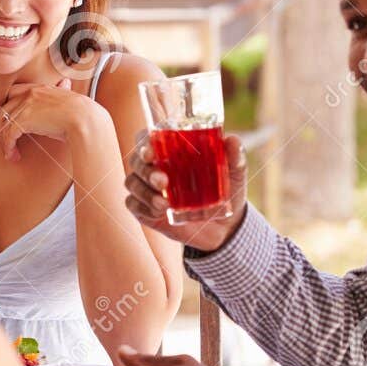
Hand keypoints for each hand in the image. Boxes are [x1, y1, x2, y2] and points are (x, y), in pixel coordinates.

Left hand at [0, 78, 98, 161]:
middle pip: (5, 108)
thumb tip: (65, 83)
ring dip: (5, 140)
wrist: (84, 119)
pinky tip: (13, 155)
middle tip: (8, 140)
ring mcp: (25, 105)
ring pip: (4, 122)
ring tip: (10, 153)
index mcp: (39, 88)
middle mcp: (30, 93)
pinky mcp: (24, 119)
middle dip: (3, 125)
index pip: (14, 94)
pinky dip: (8, 146)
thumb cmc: (81, 113)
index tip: (12, 123)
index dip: (10, 109)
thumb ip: (62, 92)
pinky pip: (8, 134)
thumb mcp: (69, 98)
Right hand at [124, 130, 246, 251]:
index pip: (146, 139)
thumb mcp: (234, 174)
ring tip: (164, 203)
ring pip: (131, 183)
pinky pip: (133, 205)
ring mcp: (147, 189)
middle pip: (136, 161)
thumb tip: (233, 141)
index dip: (144, 143)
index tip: (152, 152)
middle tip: (163, 181)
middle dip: (145, 170)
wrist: (224, 226)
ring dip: (144, 191)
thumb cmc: (225, 191)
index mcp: (169, 151)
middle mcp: (153, 166)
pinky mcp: (145, 210)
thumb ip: (235, 158)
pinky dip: (143, 207)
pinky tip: (159, 212)